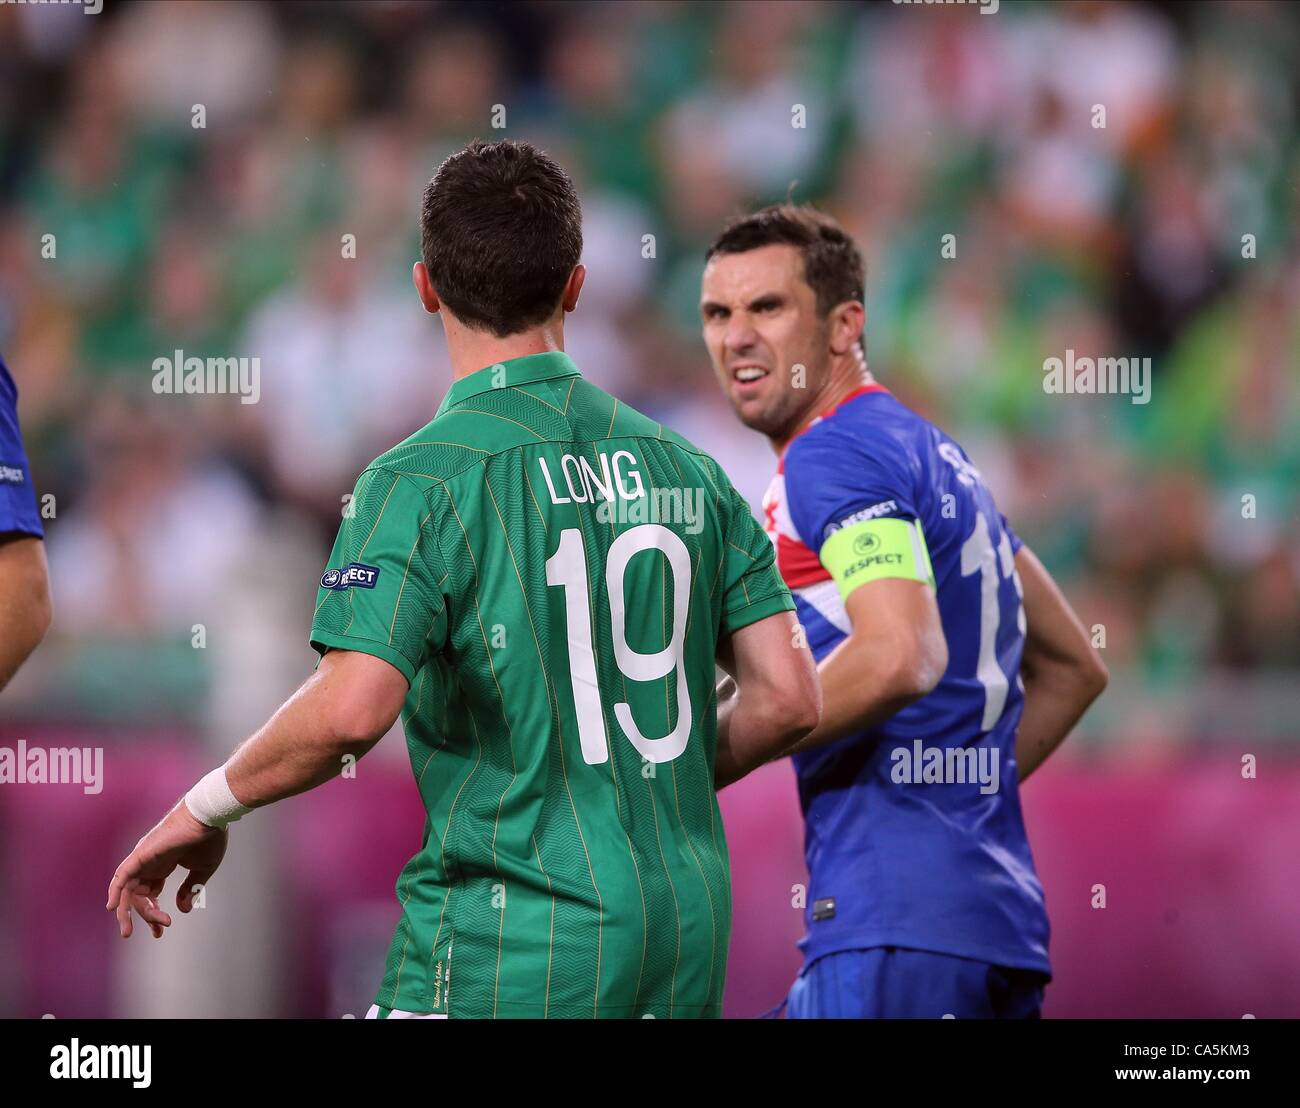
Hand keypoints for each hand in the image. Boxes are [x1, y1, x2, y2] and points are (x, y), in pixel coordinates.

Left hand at [106, 800, 227, 938]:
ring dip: (125, 911)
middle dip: (145, 915)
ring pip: (127, 890)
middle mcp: (149, 863)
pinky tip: (112, 907)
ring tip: (127, 932)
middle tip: (157, 933)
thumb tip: (182, 909)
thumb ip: (190, 889)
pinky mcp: (141, 855)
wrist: (209, 818)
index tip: (163, 928)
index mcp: (163, 865)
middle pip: (138, 895)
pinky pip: (121, 876)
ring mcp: (143, 859)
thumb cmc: (209, 839)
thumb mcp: (201, 870)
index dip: (154, 912)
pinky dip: (115, 891)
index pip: (150, 893)